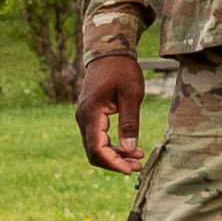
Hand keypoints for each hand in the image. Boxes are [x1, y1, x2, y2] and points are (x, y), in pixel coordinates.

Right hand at [74, 52, 150, 173]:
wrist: (109, 51)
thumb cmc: (122, 69)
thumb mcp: (131, 94)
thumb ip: (129, 122)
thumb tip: (130, 149)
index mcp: (91, 113)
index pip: (96, 149)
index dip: (113, 163)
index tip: (130, 169)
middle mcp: (83, 117)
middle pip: (94, 152)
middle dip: (115, 162)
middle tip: (138, 166)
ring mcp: (84, 117)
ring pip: (95, 146)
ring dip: (115, 155)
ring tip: (137, 158)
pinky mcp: (90, 115)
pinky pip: (97, 137)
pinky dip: (112, 146)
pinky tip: (130, 147)